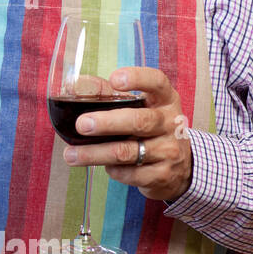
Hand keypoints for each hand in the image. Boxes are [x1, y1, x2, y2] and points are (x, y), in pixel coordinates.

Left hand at [60, 66, 193, 201]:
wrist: (182, 165)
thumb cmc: (150, 127)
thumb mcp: (140, 106)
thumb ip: (109, 94)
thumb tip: (75, 85)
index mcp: (165, 99)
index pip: (156, 82)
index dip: (137, 79)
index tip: (114, 80)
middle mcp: (170, 123)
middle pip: (139, 121)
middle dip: (107, 123)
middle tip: (82, 125)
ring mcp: (169, 150)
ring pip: (127, 152)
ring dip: (94, 153)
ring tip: (70, 155)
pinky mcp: (163, 175)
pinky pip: (130, 173)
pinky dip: (112, 170)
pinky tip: (102, 166)